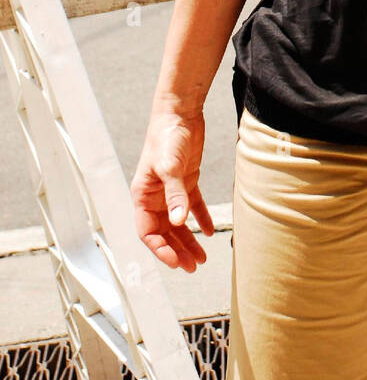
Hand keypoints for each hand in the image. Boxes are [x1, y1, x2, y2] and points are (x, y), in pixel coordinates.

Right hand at [131, 109, 214, 272]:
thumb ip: (175, 194)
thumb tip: (179, 222)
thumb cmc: (167, 136)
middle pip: (164, 232)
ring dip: (189, 240)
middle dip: (177, 251)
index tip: (176, 263)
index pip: (148, 232)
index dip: (160, 250)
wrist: (180, 112)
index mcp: (143, 195)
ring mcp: (171, 190)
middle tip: (193, 267)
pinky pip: (193, 206)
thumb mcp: (170, 166)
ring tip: (202, 258)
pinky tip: (210, 231)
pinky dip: (201, 219)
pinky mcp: (187, 181)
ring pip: (178, 223)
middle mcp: (155, 196)